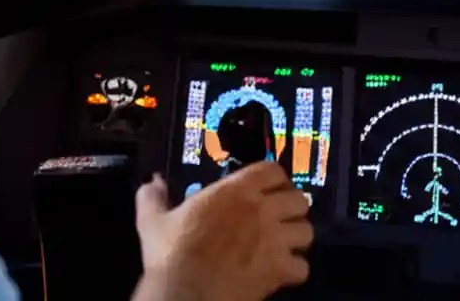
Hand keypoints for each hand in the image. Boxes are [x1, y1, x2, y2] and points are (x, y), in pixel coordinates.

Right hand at [133, 163, 311, 300]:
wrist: (185, 293)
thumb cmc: (170, 253)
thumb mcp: (153, 220)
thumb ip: (153, 197)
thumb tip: (153, 180)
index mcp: (235, 191)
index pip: (272, 170)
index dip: (274, 178)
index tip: (267, 188)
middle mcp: (262, 210)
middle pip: (298, 199)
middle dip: (291, 207)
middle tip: (279, 217)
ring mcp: (275, 240)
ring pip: (307, 231)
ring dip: (296, 237)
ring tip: (283, 244)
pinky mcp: (280, 269)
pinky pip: (303, 267)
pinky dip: (294, 270)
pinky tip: (280, 272)